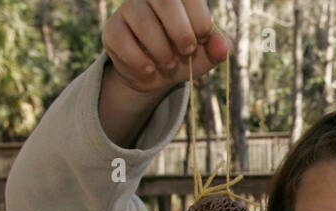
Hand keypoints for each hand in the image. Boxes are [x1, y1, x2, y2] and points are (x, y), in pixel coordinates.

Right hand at [104, 0, 228, 96]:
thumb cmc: (182, 56)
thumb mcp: (204, 55)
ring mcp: (129, 10)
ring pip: (142, 20)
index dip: (200, 18)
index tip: (203, 39)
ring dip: (161, 49)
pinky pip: (122, 39)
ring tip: (170, 65)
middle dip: (181, 31)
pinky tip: (150, 69)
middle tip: (187, 51)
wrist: (155, 75)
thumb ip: (216, 49)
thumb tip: (223, 47)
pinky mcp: (112, 30)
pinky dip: (139, 60)